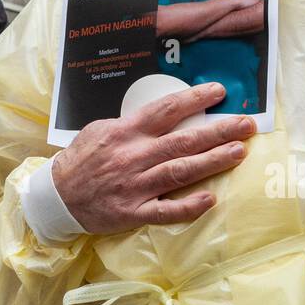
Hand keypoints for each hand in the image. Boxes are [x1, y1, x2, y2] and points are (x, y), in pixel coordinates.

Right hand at [51, 82, 255, 234]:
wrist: (58, 196)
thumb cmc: (82, 159)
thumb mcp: (101, 129)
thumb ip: (132, 123)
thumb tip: (164, 114)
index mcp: (126, 132)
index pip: (165, 110)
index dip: (194, 99)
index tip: (219, 92)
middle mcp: (134, 156)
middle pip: (182, 140)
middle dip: (218, 131)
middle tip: (247, 124)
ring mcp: (135, 186)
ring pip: (180, 171)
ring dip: (212, 161)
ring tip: (239, 152)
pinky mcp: (133, 212)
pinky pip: (166, 211)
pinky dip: (188, 206)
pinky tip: (210, 199)